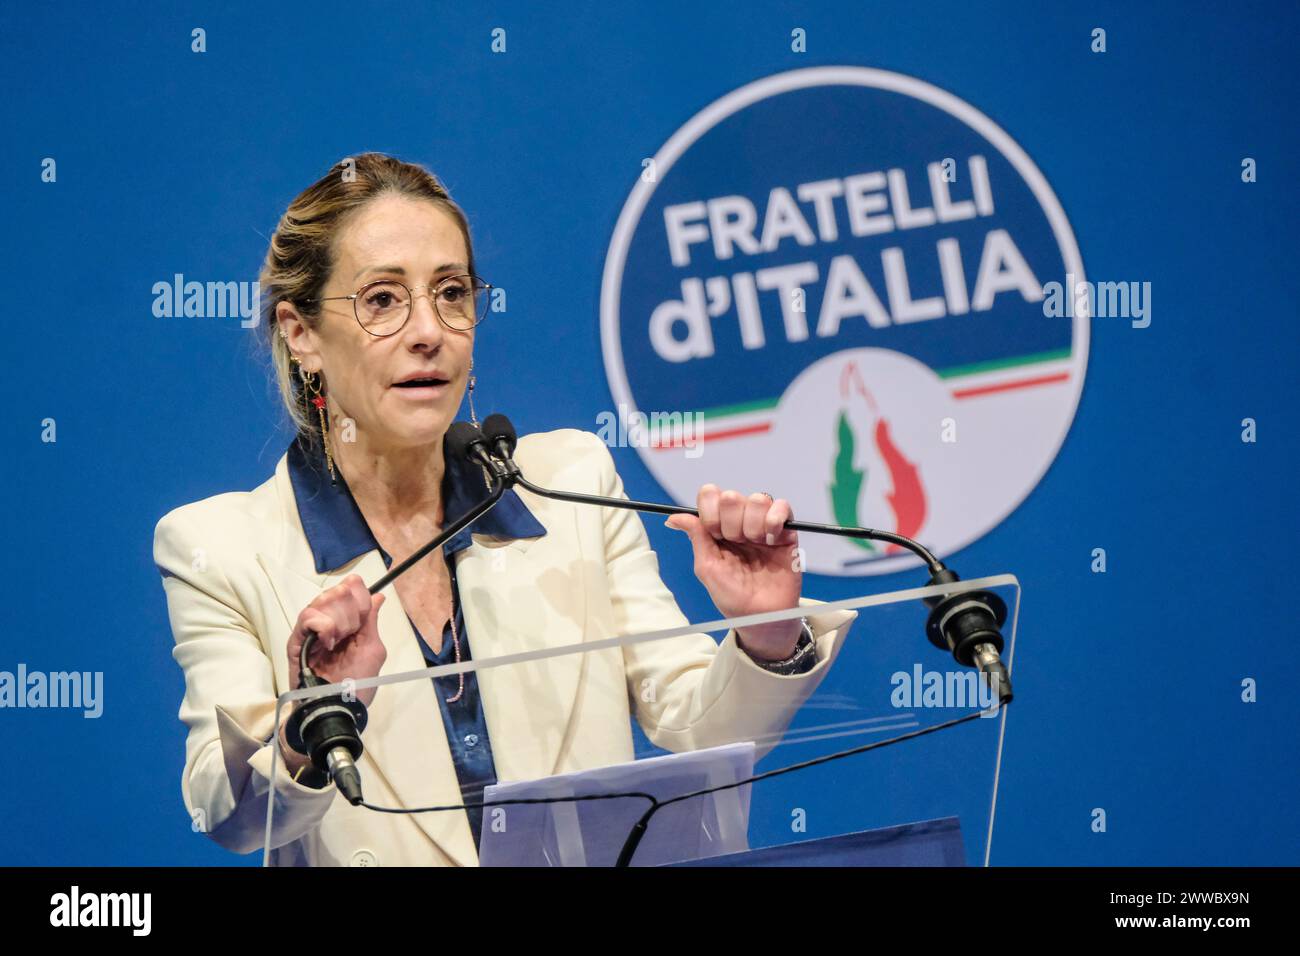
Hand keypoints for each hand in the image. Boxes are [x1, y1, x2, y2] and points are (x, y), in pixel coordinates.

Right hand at [285, 574, 387, 710]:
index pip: (348, 591)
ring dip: (336, 615)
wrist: (337, 709)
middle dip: (348, 604)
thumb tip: (378, 596)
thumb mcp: (372, 650)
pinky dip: (322, 624)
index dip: (357, 591)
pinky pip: (306, 619)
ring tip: (341, 636)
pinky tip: (330, 640)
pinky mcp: (297, 643)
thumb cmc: (356, 685)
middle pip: (333, 593)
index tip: (364, 603)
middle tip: (352, 625)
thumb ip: (372, 622)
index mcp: (347, 625)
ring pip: (319, 602)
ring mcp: (311, 634)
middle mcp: (328, 626)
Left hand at [665, 485, 802, 660]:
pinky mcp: (786, 530)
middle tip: (737, 544)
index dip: (711, 511)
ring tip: (757, 545)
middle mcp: (740, 521)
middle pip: (732, 497)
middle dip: (731, 523)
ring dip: (753, 524)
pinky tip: (772, 540)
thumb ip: (696, 536)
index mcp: (718, 526)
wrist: (760, 615)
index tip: (715, 534)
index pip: (710, 495)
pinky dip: (774, 520)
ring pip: (757, 499)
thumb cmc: (732, 595)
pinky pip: (781, 506)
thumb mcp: (707, 567)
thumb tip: (672, 518)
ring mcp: (763, 524)